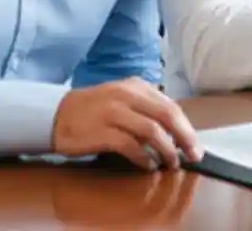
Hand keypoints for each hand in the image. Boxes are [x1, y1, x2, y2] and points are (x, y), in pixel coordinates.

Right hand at [52, 78, 202, 170]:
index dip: (187, 128)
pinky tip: (148, 165)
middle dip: (184, 138)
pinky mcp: (101, 131)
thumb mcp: (123, 98)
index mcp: (136, 86)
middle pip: (167, 116)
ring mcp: (113, 112)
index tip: (195, 145)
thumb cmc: (94, 110)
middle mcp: (126, 95)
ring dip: (167, 150)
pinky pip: (131, 145)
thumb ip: (147, 108)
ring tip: (171, 163)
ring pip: (152, 131)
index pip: (171, 106)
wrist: (57, 115)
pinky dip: (144, 157)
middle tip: (193, 156)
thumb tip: (176, 131)